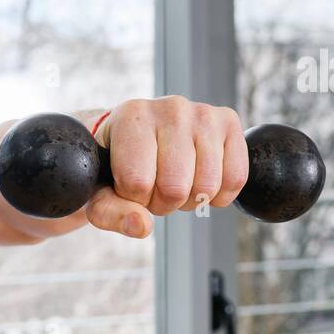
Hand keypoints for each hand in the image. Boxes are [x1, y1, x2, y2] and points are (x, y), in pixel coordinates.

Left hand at [84, 95, 248, 238]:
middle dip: (162, 202)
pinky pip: (235, 177)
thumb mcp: (98, 190)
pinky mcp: (229, 122)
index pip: (137, 182)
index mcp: (131, 117)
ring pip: (207, 186)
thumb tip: (141, 226)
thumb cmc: (114, 162)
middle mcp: (170, 107)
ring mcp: (203, 113)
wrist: (136, 134)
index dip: (133, 199)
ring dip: (190, 200)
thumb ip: (110, 212)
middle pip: (175, 187)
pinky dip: (219, 195)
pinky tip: (199, 182)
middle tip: (154, 187)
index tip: (128, 186)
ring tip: (174, 182)